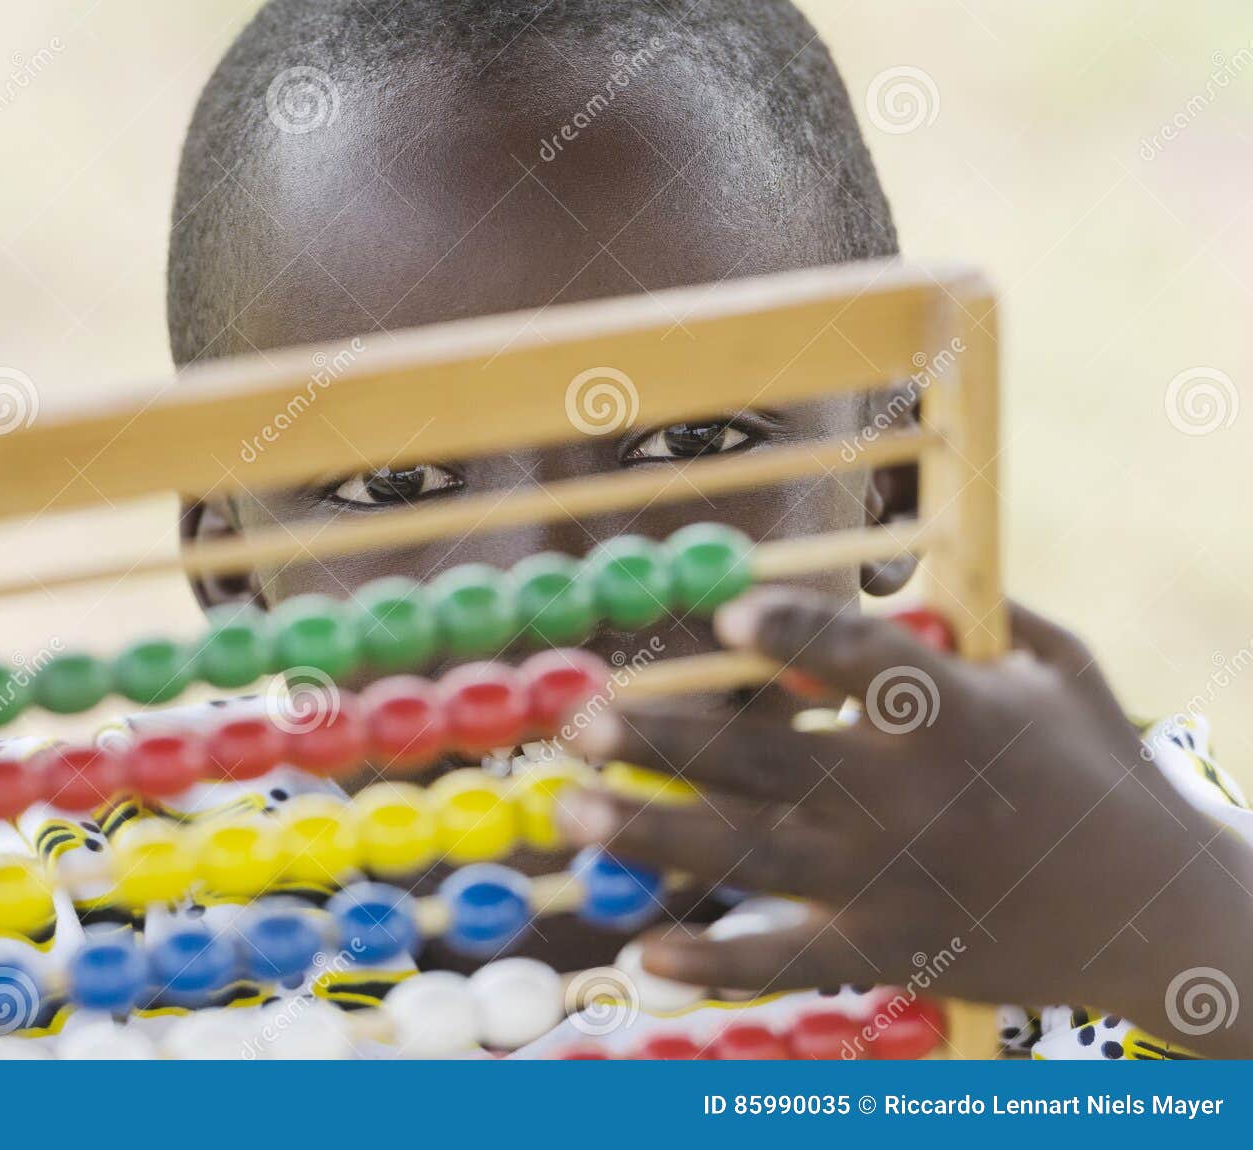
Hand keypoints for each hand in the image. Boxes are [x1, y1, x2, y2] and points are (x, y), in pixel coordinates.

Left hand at [560, 587, 1252, 1055]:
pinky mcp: (888, 950)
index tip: (723, 614)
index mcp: (953, 712)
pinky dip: (713, 959)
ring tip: (572, 812)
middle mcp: (908, 795)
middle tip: (582, 723)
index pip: (860, 662)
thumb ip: (980, 613)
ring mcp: (890, 879)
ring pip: (750, 856)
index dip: (792, 637)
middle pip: (765, 761)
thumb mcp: (1058, 669)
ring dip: (650, 833)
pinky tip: (641, 949)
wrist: (1159, 915)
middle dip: (666, 741)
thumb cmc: (1102, 772)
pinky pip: (787, 959)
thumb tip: (893, 570)